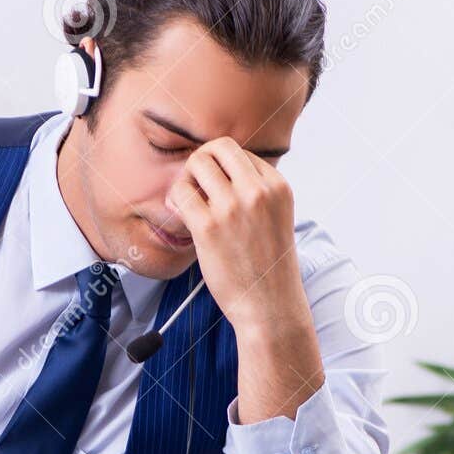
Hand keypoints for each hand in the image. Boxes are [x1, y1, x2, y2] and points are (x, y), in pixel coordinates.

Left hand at [165, 136, 306, 335]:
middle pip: (218, 147)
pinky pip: (180, 193)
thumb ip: (255, 192)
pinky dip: (175, 200)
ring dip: (186, 179)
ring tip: (190, 203)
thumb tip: (217, 170)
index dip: (223, 169)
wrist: (270, 306)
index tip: (218, 192)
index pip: (241, 153)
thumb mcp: (276, 217)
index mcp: (278, 186)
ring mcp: (233, 207)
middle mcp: (258, 191)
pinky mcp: (208, 226)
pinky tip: (182, 217)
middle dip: (202, 161)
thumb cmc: (268, 265)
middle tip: (197, 187)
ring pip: (196, 162)